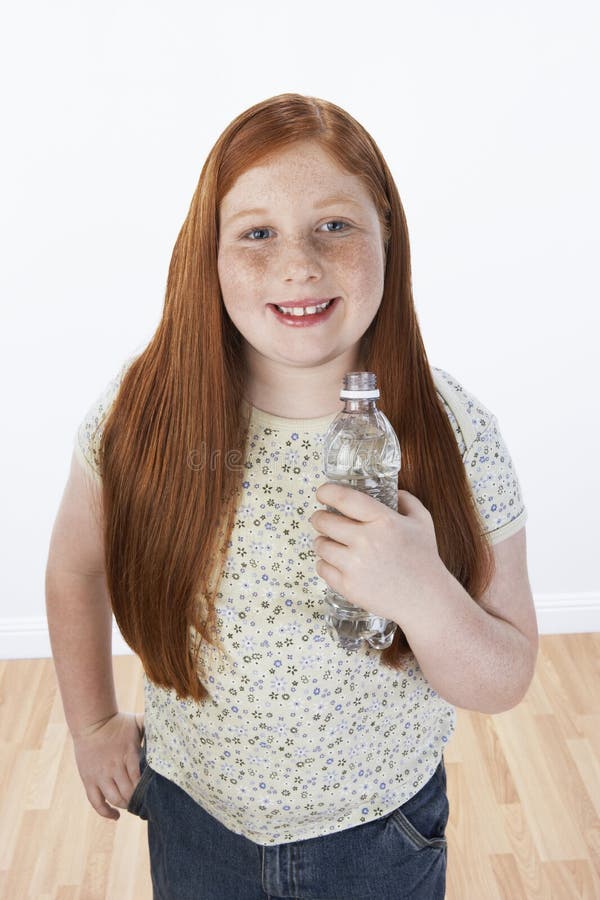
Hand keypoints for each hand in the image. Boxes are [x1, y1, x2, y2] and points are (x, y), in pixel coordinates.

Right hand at [72, 711, 144, 819]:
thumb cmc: (118, 722)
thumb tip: (170, 727)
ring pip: (115, 798)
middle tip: (146, 803)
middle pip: (129, 792)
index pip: (140, 779)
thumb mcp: (138, 722)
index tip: (154, 794)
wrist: (91, 721)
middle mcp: (114, 767)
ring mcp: (100, 775)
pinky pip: (96, 802)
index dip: (147, 790)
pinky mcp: (88, 780)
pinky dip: (106, 812)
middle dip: (138, 800)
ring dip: (125, 805)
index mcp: (129, 754)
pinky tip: (116, 816)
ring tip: (132, 805)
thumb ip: (154, 726)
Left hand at [309, 484, 445, 624]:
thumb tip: (392, 491)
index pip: (344, 498)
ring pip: (320, 545)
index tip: (323, 493)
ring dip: (322, 541)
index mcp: (383, 520)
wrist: (426, 599)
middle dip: (320, 518)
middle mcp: (366, 541)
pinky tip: (335, 562)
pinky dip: (325, 563)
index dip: (327, 492)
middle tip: (322, 519)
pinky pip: (322, 568)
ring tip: (330, 542)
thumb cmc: (424, 559)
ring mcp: (355, 565)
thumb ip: (407, 500)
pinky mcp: (348, 586)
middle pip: (325, 521)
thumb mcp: (422, 521)